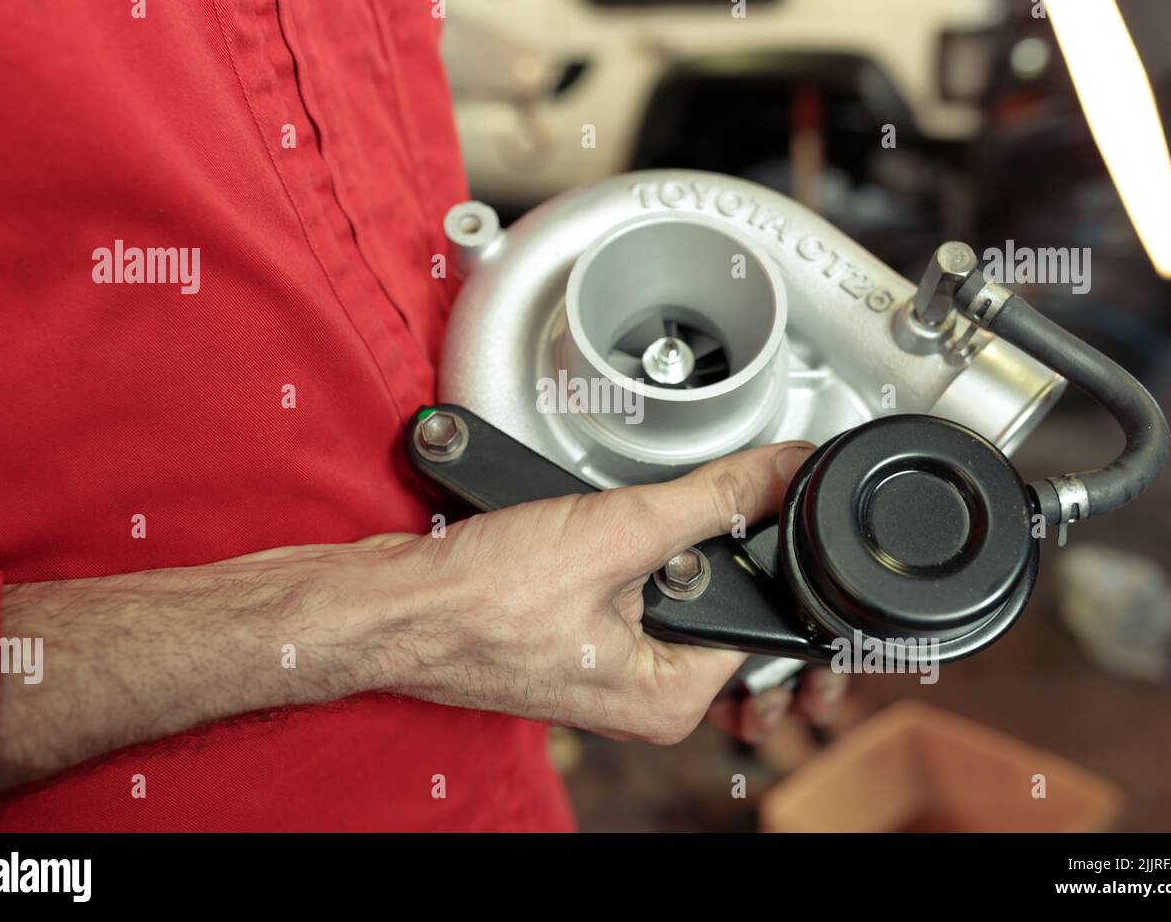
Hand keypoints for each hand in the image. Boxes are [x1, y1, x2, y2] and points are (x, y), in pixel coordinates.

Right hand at [357, 440, 825, 743]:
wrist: (388, 601)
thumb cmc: (477, 601)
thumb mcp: (617, 534)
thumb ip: (713, 499)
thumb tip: (783, 474)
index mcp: (669, 697)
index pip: (756, 611)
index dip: (748, 543)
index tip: (729, 500)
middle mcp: (639, 691)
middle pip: (707, 589)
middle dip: (676, 538)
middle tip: (620, 527)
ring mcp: (602, 661)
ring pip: (656, 571)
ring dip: (631, 533)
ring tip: (577, 535)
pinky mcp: (570, 630)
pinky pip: (612, 571)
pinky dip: (598, 540)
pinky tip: (558, 538)